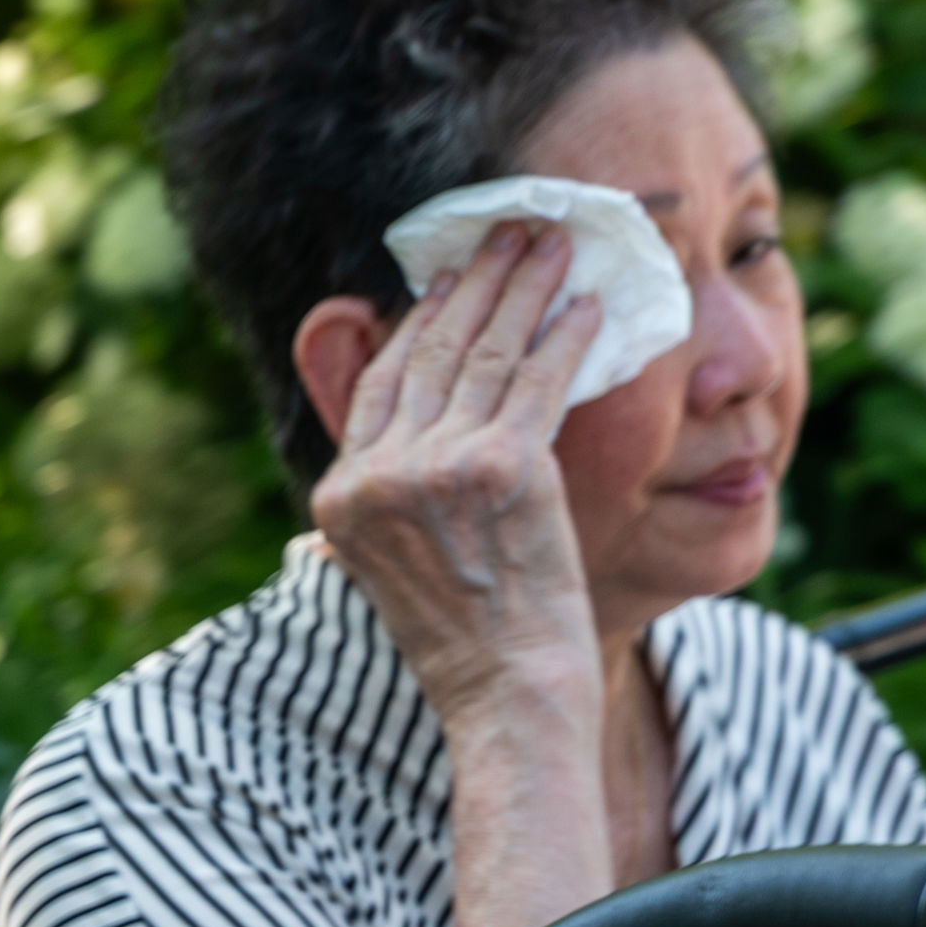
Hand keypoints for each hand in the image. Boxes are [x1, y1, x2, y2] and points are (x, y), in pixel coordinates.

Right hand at [308, 222, 608, 723]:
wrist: (507, 693)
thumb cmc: (468, 640)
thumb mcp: (397, 563)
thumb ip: (393, 490)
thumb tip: (414, 424)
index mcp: (341, 497)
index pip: (382, 384)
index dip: (421, 322)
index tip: (451, 279)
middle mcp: (378, 477)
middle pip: (431, 353)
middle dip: (476, 283)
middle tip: (510, 233)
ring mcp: (436, 470)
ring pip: (486, 355)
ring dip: (524, 289)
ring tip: (552, 248)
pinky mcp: (501, 467)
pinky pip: (537, 380)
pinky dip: (564, 337)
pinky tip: (584, 308)